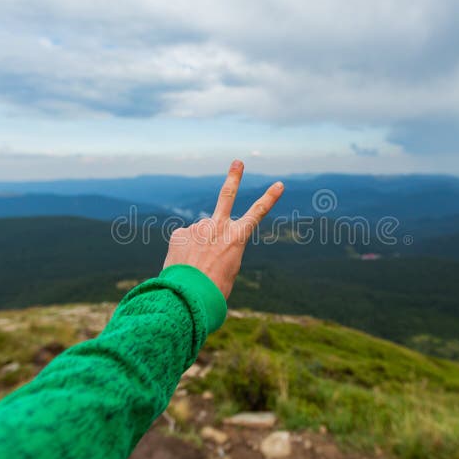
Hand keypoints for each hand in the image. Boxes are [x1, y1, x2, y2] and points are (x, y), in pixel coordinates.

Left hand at [163, 160, 283, 298]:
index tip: (279, 184)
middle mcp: (218, 227)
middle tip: (237, 162)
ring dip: (198, 247)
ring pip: (200, 233)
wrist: (188, 296)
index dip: (269, 198)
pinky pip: (184, 240)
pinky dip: (184, 251)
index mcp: (237, 238)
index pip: (258, 213)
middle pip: (227, 196)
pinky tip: (183, 264)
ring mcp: (197, 227)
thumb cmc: (214, 290)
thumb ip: (221, 248)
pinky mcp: (179, 232)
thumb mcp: (228, 270)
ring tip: (195, 267)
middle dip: (234, 178)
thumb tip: (204, 238)